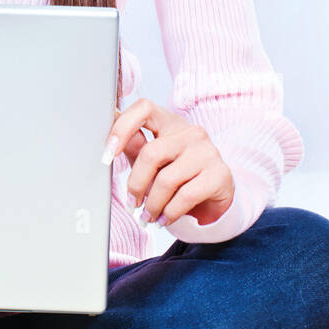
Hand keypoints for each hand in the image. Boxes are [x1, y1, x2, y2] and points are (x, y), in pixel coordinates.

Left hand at [101, 97, 234, 227]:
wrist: (214, 199)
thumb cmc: (178, 176)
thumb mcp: (153, 162)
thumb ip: (135, 147)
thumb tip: (109, 139)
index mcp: (170, 122)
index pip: (144, 109)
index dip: (122, 127)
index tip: (108, 153)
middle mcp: (191, 132)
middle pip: (151, 153)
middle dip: (136, 184)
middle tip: (132, 203)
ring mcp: (207, 152)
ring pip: (167, 179)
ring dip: (152, 204)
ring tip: (148, 216)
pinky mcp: (220, 174)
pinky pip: (186, 196)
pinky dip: (170, 212)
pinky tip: (164, 219)